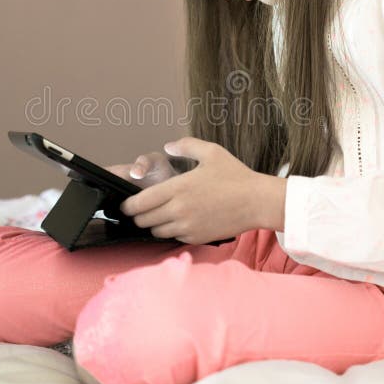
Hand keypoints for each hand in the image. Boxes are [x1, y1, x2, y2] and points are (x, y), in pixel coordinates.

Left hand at [117, 137, 274, 244]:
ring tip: (159, 214)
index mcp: (178, 188)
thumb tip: (168, 146)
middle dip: (138, 215)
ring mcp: (188, 226)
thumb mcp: (211, 152)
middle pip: (143, 220)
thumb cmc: (235, 175)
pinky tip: (179, 220)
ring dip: (154, 224)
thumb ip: (186, 145)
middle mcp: (179, 210)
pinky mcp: (197, 237)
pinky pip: (174, 237)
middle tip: (141, 208)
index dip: (127, 205)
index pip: (139, 203)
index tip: (126, 203)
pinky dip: (171, 231)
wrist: (257, 201)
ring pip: (156, 232)